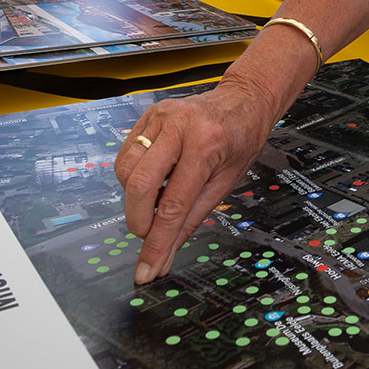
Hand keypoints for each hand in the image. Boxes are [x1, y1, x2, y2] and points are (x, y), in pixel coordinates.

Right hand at [115, 81, 273, 283]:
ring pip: (126, 171)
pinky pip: (125, 154)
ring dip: (135, 198)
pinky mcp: (147, 116)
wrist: (243, 100)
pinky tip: (153, 180)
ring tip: (158, 200)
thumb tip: (166, 253)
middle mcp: (179, 126)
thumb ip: (193, 218)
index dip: (157, 242)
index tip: (148, 268)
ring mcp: (159, 117)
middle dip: (138, 221)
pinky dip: (132, 177)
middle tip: (149, 235)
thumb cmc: (241, 138)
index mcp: (206, 144)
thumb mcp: (227, 182)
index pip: (173, 205)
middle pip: (140, 186)